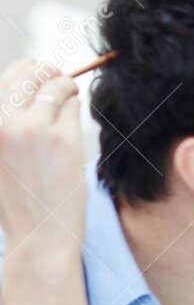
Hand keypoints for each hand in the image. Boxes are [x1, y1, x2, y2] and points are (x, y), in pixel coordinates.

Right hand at [0, 60, 86, 254]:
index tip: (42, 84)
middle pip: (31, 69)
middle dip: (51, 73)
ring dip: (67, 90)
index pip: (7, 75)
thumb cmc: (20, 196)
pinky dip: (76, 109)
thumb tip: (32, 82)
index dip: (30, 74)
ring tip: (68, 106)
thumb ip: (6, 121)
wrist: (38, 234)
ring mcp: (30, 128)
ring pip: (57, 84)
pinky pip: (74, 105)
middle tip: (61, 88)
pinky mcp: (61, 138)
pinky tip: (71, 129)